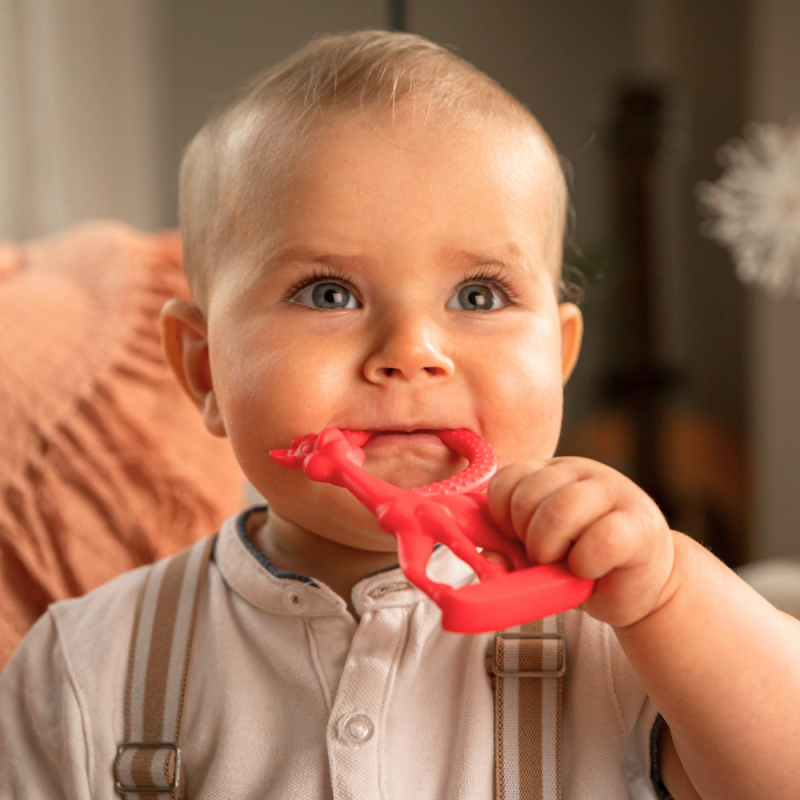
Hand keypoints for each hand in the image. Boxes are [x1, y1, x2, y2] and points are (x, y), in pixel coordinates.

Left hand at [487, 457, 675, 628]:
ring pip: (562, 509)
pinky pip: (602, 538)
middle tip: (546, 557)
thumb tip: (485, 558)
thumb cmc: (582, 565)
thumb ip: (508, 553)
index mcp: (550, 472)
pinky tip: (591, 569)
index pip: (506, 480)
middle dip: (527, 538)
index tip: (519, 540)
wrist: (639, 587)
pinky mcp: (641, 523)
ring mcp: (614, 491)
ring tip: (565, 564)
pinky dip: (586, 563)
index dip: (503, 517)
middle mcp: (581, 471)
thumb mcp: (536, 557)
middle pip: (529, 495)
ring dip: (553, 549)